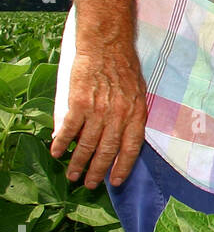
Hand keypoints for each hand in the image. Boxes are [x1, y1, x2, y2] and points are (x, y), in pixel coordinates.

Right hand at [51, 43, 147, 188]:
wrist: (107, 47)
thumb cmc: (124, 69)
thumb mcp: (138, 94)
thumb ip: (131, 116)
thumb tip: (123, 138)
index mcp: (136, 114)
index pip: (131, 148)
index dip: (123, 167)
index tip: (115, 181)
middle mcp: (118, 115)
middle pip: (107, 150)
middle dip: (97, 171)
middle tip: (89, 184)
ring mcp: (98, 110)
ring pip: (86, 144)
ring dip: (77, 162)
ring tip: (72, 175)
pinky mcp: (79, 103)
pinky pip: (69, 128)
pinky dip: (62, 142)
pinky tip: (56, 152)